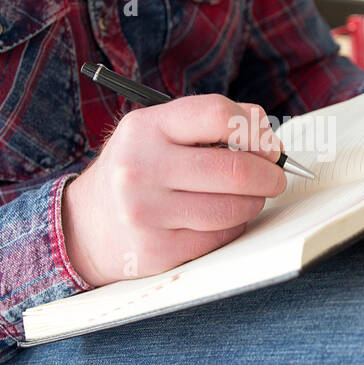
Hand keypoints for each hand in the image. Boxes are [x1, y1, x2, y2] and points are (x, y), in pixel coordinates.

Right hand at [61, 95, 286, 286]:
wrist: (87, 225)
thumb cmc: (139, 170)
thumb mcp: (158, 133)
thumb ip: (208, 125)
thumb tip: (268, 138)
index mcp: (146, 127)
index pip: (218, 115)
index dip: (256, 130)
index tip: (269, 146)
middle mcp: (141, 167)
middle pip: (235, 169)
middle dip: (270, 174)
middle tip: (276, 177)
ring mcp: (146, 212)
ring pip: (233, 208)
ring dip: (254, 202)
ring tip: (249, 197)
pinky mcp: (157, 249)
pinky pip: (220, 237)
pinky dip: (233, 226)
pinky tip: (222, 219)